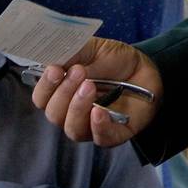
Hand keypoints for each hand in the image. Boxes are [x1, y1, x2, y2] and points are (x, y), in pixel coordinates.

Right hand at [30, 37, 162, 146]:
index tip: (54, 69)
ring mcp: (91, 125)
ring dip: (77, 108)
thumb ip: (73, 53)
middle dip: (63, 93)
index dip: (45, 86)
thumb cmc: (115, 60)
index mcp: (61, 90)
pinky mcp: (113, 134)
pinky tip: (99, 112)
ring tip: (90, 86)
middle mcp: (71, 111)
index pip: (41, 97)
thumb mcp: (93, 48)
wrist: (146, 69)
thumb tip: (54, 60)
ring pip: (72, 129)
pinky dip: (97, 126)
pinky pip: (100, 139)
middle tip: (78, 73)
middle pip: (53, 114)